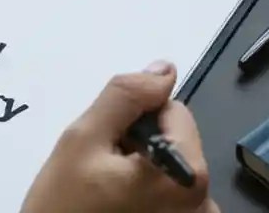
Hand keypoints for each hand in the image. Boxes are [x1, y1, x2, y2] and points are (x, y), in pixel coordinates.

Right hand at [21, 61, 218, 212]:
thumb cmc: (63, 210)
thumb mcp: (82, 140)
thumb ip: (124, 97)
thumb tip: (163, 70)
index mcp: (188, 173)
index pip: (173, 111)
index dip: (134, 121)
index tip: (108, 150)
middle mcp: (204, 203)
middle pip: (176, 144)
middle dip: (140, 150)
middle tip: (102, 176)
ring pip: (172, 173)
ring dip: (143, 177)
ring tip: (107, 199)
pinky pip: (172, 203)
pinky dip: (149, 203)